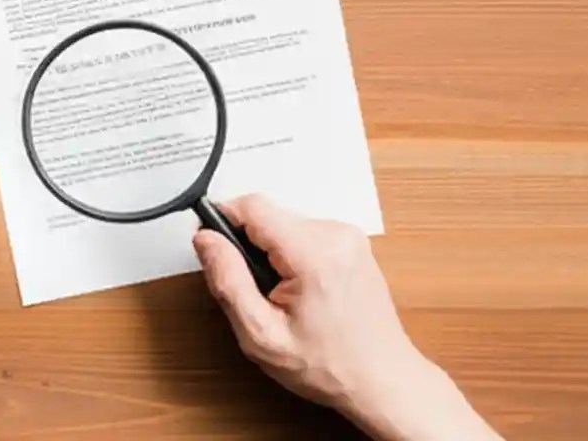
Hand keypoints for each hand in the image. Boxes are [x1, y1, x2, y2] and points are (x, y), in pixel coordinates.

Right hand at [193, 195, 499, 440]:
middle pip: (268, 214)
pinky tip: (299, 291)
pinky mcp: (352, 243)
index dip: (222, 219)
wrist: (383, 380)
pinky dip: (290, 255)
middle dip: (248, 245)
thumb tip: (205, 239)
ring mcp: (349, 236)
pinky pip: (305, 233)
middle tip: (252, 290)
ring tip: (279, 295)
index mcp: (313, 254)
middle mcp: (336, 235)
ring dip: (270, 251)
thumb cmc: (329, 366)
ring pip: (284, 223)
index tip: (212, 246)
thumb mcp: (261, 335)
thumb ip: (228, 281)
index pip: (252, 206)